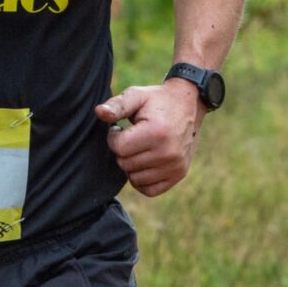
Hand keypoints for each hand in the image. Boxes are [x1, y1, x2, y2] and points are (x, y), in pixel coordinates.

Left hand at [94, 79, 203, 196]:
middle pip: (125, 164)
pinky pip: (150, 190)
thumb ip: (116, 105)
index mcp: (157, 132)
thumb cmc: (157, 100)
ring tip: (139, 148)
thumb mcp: (136, 96)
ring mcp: (176, 166)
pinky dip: (142, 180)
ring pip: (135, 179)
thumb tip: (99, 112)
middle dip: (123, 151)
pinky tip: (143, 162)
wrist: (188, 104)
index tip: (120, 129)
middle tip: (131, 137)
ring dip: (131, 165)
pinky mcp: (179, 174)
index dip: (114, 137)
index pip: (119, 148)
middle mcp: (169, 152)